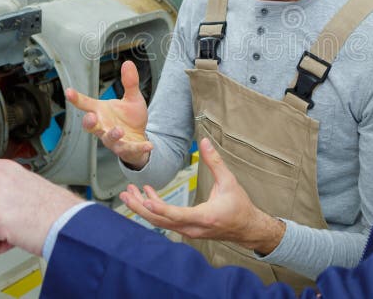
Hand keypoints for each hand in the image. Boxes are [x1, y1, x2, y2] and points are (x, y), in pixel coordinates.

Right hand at [65, 60, 152, 168]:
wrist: (140, 138)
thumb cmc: (130, 119)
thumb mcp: (132, 98)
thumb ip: (129, 82)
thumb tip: (128, 63)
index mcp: (101, 111)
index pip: (86, 104)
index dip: (76, 98)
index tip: (68, 92)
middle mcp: (103, 126)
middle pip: (90, 126)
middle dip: (89, 122)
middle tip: (90, 117)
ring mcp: (113, 139)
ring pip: (108, 139)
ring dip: (112, 134)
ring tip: (119, 130)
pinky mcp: (126, 148)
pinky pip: (130, 149)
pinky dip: (139, 147)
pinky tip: (148, 145)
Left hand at [119, 138, 285, 254]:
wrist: (247, 228)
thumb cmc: (239, 205)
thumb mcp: (229, 181)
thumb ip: (215, 162)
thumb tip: (205, 141)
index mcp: (204, 217)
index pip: (177, 215)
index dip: (160, 208)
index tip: (145, 199)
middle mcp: (193, 228)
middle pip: (161, 221)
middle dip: (141, 207)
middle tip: (125, 194)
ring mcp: (188, 231)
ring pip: (160, 223)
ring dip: (143, 208)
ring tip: (129, 194)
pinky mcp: (186, 229)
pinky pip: (165, 222)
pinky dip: (153, 210)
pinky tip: (146, 196)